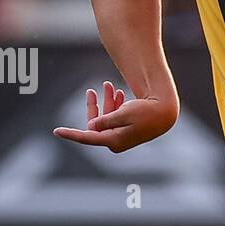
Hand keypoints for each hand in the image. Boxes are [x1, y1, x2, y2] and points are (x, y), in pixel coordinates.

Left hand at [53, 80, 176, 152]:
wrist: (168, 112)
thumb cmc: (147, 112)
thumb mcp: (124, 113)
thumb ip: (105, 120)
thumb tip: (91, 126)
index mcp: (113, 140)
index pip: (87, 136)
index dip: (71, 134)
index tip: (56, 131)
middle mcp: (116, 140)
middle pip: (96, 124)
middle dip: (95, 106)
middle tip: (90, 90)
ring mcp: (122, 135)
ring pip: (107, 118)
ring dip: (107, 102)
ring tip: (109, 85)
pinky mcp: (128, 129)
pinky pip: (115, 118)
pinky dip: (115, 106)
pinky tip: (117, 93)